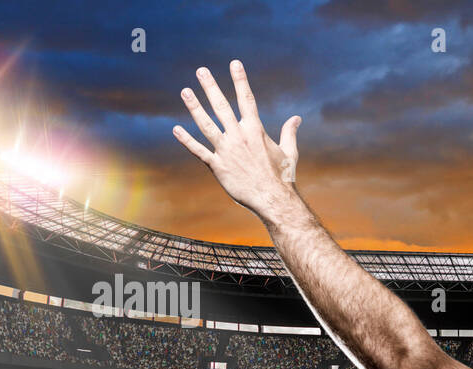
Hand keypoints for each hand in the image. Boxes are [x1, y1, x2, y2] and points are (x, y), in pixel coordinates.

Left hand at [173, 61, 301, 219]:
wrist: (274, 200)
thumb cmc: (283, 177)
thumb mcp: (289, 152)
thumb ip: (289, 133)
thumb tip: (296, 119)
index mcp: (256, 131)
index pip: (247, 99)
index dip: (240, 80)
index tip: (234, 63)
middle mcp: (239, 137)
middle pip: (222, 106)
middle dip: (211, 87)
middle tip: (201, 71)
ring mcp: (226, 151)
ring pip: (206, 124)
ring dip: (195, 107)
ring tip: (185, 91)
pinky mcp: (218, 167)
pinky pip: (199, 151)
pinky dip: (187, 141)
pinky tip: (176, 130)